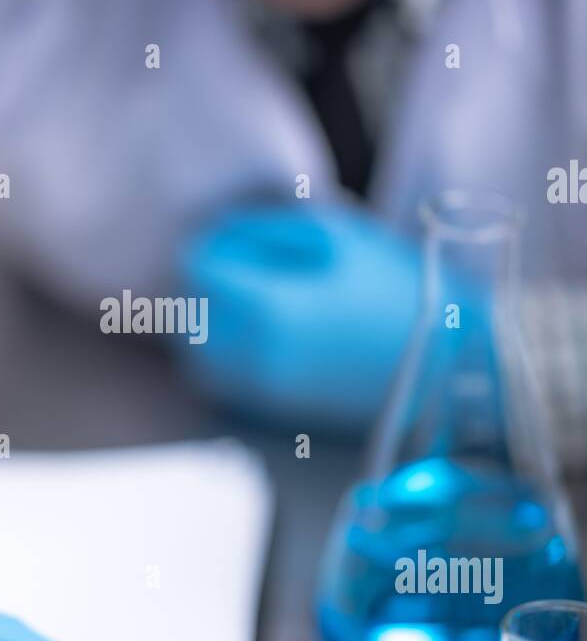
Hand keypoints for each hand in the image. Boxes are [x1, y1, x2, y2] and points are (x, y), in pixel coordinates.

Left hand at [178, 203, 421, 432]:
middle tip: (239, 263)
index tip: (233, 237)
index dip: (212, 245)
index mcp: (268, 307)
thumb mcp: (336, 234)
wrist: (449, 358)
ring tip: (247, 299)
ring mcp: (266, 391)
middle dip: (207, 285)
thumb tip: (225, 231)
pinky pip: (225, 382)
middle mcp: (256, 357)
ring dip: (211, 324)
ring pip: (201, 355)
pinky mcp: (280, 412)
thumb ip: (269, 228)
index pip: (199, 270)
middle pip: (192, 314)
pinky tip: (260, 333)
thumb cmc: (397, 287)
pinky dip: (226, 356)